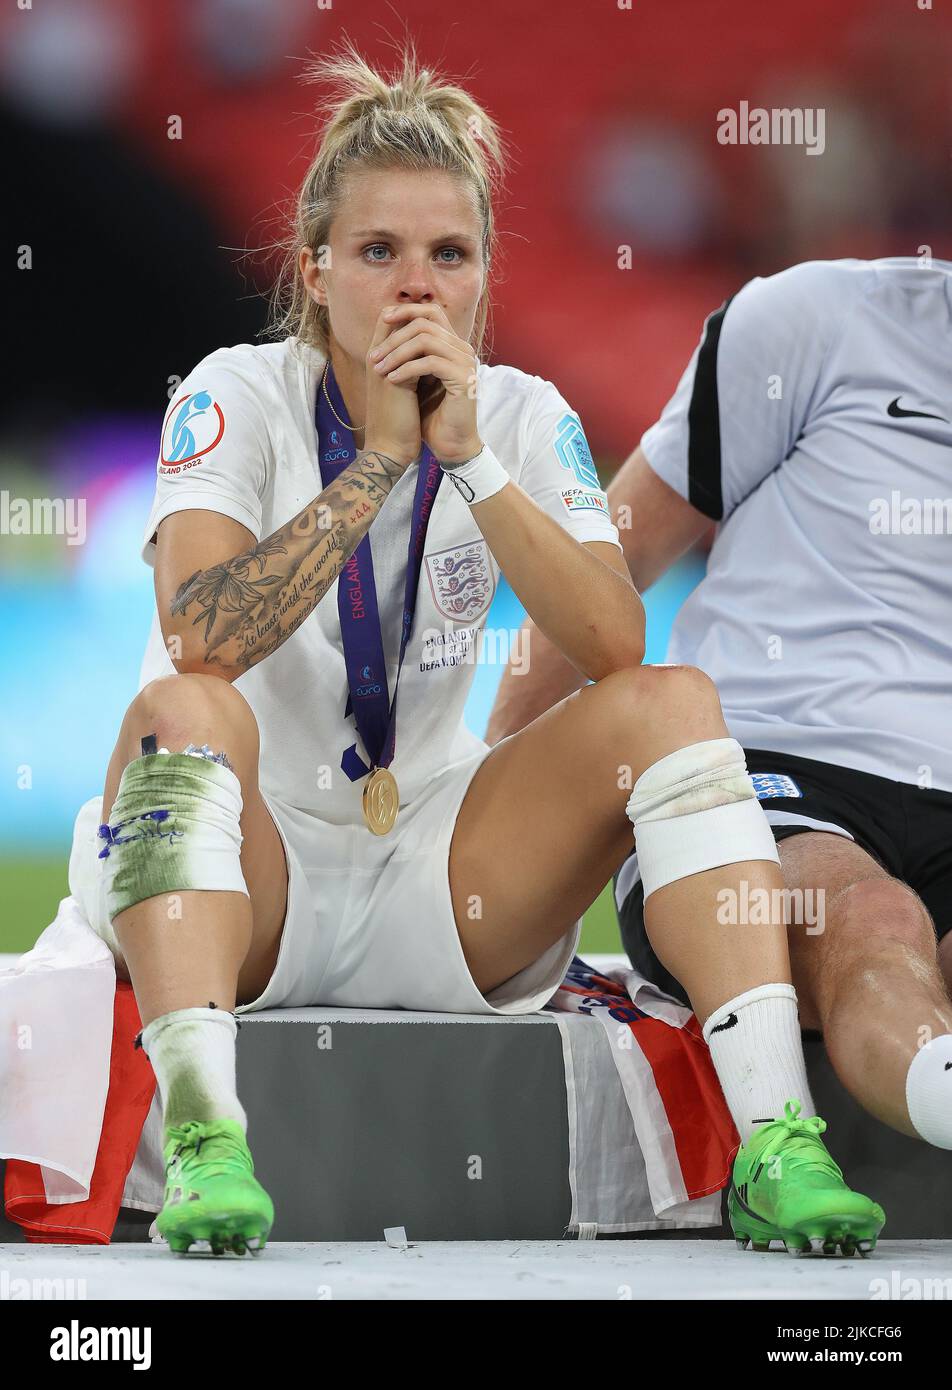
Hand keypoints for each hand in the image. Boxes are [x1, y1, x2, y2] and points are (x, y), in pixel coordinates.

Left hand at [368, 304, 482, 464]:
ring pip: (426, 340)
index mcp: (452, 346)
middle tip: (373, 357)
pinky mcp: (464, 379)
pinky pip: (430, 362)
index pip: (431, 312)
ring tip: (379, 369)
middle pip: (425, 323)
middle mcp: (462, 349)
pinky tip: (392, 379)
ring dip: (397, 353)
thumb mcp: (413, 377)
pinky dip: (407, 369)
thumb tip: (386, 322)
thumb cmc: (430, 414)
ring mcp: (465, 362)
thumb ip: (407, 352)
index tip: (383, 321)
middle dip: (394, 337)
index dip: (406, 311)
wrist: (448, 444)